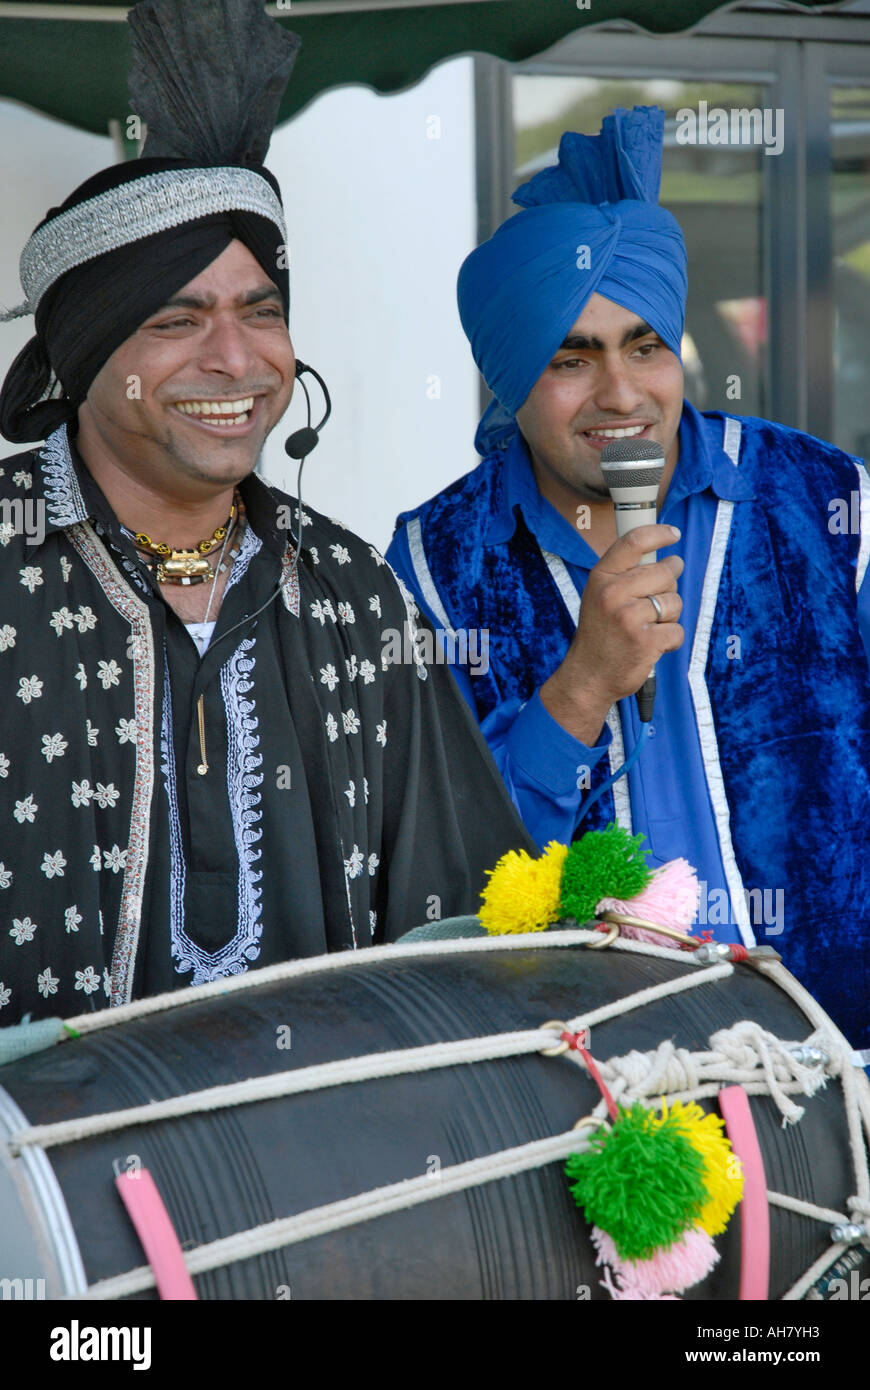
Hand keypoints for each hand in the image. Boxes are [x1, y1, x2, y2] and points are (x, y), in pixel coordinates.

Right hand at [541, 524, 683, 743]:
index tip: (673, 534)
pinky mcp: (645, 640)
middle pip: (664, 572)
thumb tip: (668, 559)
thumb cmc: (600, 635)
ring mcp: (629, 616)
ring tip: (648, 628)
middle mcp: (613, 593)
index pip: (633, 542)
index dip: (659, 534)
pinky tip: (652, 646)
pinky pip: (677, 630)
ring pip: (674, 602)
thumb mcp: (600, 597)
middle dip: (670, 585)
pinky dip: (670, 641)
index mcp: (601, 577)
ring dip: (669, 617)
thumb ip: (625, 575)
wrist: (588, 677)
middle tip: (656, 602)